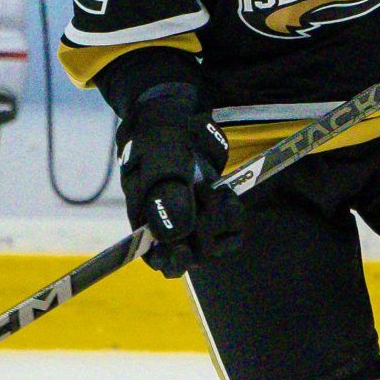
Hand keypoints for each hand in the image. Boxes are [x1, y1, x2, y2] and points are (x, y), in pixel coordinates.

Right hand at [117, 84, 244, 277]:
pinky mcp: (218, 214)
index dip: (171, 261)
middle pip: (192, 255)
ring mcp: (196, 222)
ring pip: (215, 245)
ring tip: (207, 187)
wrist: (183, 117)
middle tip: (200, 192)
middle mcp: (171, 227)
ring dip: (218, 216)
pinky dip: (233, 214)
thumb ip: (166, 197)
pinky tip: (224, 194)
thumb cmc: (161, 138)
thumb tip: (175, 236)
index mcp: (146, 221)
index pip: (158, 259)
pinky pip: (233, 232)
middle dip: (202, 227)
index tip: (181, 250)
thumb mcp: (161, 162)